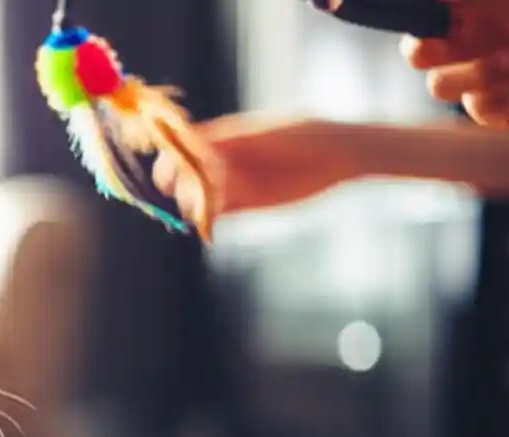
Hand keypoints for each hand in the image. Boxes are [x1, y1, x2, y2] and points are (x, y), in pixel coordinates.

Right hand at [153, 116, 361, 221]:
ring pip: (197, 195)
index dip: (171, 156)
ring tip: (203, 214)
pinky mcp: (242, 203)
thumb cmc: (305, 136)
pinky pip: (216, 213)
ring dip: (193, 206)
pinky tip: (209, 229)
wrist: (338, 155)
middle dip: (180, 186)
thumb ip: (235, 140)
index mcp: (223, 134)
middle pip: (184, 172)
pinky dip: (208, 222)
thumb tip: (200, 143)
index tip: (170, 169)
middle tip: (189, 199)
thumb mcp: (270, 134)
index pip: (183, 144)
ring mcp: (230, 181)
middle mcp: (221, 158)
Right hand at [402, 0, 508, 129]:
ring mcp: (493, 74)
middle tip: (458, 48)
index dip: (423, 25)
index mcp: (484, 8)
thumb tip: (435, 0)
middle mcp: (482, 37)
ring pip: (447, 86)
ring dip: (482, 79)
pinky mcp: (508, 107)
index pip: (427, 16)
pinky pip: (482, 111)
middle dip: (436, 55)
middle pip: (422, 53)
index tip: (440, 28)